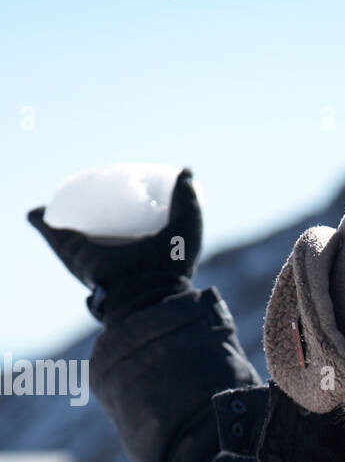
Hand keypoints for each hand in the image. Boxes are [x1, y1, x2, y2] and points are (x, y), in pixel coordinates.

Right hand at [27, 166, 202, 323]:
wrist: (150, 291)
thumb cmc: (172, 265)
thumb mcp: (186, 226)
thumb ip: (188, 199)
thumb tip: (186, 170)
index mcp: (137, 253)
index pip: (123, 228)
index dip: (119, 210)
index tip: (118, 191)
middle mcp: (111, 258)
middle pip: (93, 230)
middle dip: (86, 214)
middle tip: (86, 192)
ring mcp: (89, 259)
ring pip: (70, 233)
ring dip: (61, 216)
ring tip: (62, 198)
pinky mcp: (73, 256)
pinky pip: (53, 234)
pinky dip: (43, 222)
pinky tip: (38, 212)